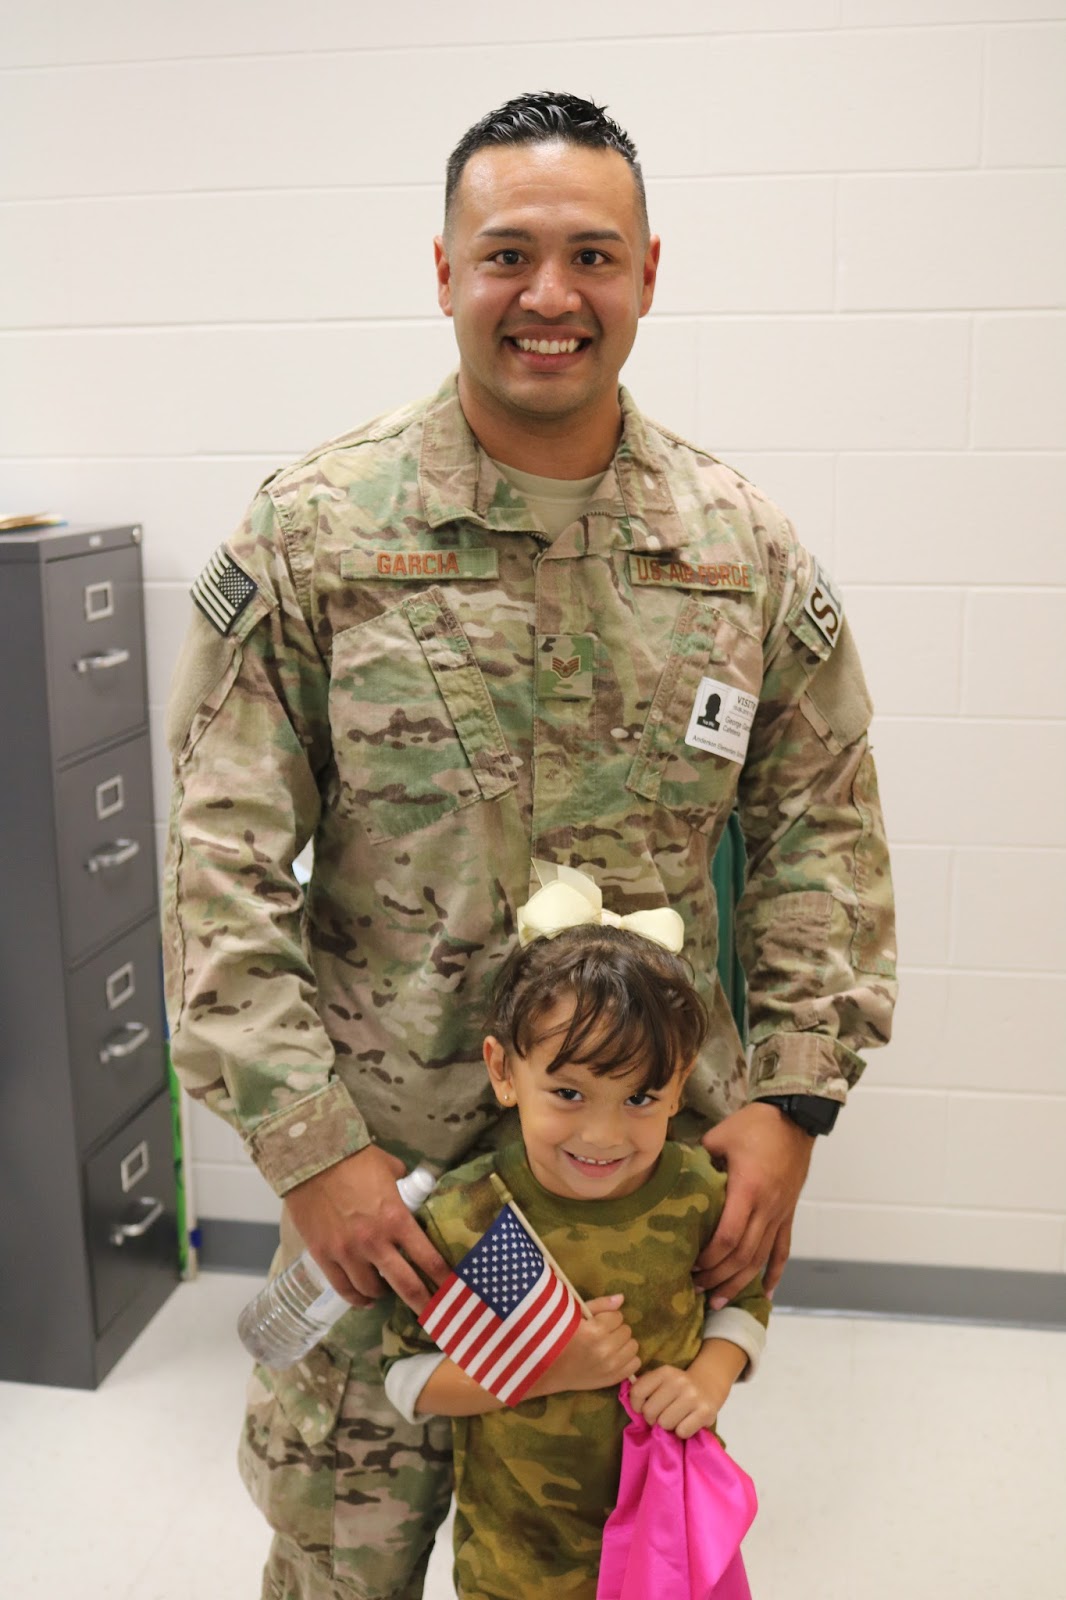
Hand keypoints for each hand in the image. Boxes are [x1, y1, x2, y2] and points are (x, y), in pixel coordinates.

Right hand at [283, 1145, 448, 1313]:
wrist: (312, 1158)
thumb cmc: (355, 1159)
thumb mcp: (390, 1168)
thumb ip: (403, 1186)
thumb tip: (411, 1191)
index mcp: (396, 1219)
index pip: (428, 1259)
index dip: (444, 1280)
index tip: (454, 1293)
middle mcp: (375, 1242)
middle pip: (406, 1285)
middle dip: (423, 1304)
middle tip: (433, 1317)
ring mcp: (348, 1252)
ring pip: (371, 1290)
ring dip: (384, 1294)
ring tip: (389, 1292)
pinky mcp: (324, 1256)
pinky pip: (343, 1288)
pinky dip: (356, 1298)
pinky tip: (365, 1299)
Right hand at [526, 1296, 638, 1398]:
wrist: (550, 1370)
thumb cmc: (560, 1338)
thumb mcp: (574, 1315)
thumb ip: (599, 1305)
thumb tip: (621, 1298)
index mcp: (595, 1330)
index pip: (617, 1316)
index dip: (608, 1317)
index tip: (598, 1322)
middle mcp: (606, 1349)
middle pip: (626, 1330)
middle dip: (615, 1329)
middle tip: (602, 1334)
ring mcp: (611, 1367)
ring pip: (633, 1346)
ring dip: (623, 1344)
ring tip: (609, 1345)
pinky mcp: (613, 1379)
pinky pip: (635, 1364)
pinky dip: (627, 1359)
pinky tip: (614, 1357)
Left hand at [627, 1363, 724, 1439]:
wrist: (709, 1384)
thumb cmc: (678, 1386)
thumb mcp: (662, 1379)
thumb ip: (645, 1387)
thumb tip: (632, 1405)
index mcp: (665, 1372)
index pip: (637, 1392)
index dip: (636, 1406)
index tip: (642, 1409)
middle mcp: (678, 1382)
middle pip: (650, 1412)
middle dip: (653, 1419)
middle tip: (661, 1416)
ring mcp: (693, 1397)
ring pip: (665, 1424)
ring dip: (668, 1426)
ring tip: (675, 1419)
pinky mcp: (705, 1412)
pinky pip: (682, 1432)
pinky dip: (682, 1432)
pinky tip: (687, 1422)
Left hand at [696, 1102, 814, 1303]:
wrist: (794, 1118)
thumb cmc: (755, 1125)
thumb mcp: (720, 1136)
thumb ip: (699, 1160)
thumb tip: (678, 1176)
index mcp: (748, 1189)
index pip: (728, 1236)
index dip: (710, 1257)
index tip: (692, 1265)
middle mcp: (767, 1208)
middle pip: (743, 1255)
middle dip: (719, 1277)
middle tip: (698, 1289)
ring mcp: (780, 1213)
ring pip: (762, 1258)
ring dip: (741, 1282)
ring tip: (721, 1301)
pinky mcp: (788, 1213)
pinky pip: (783, 1249)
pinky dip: (775, 1273)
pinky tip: (766, 1293)